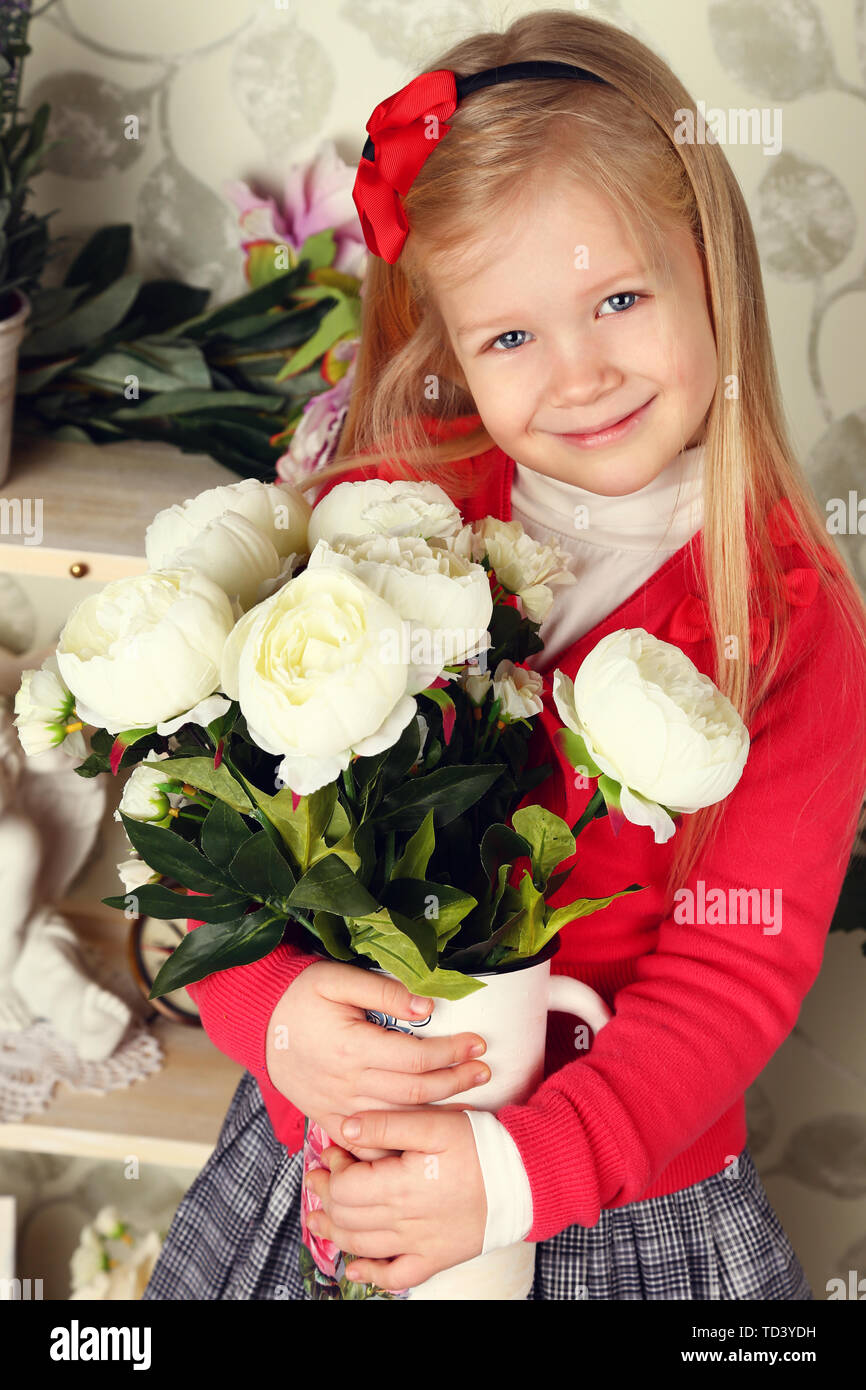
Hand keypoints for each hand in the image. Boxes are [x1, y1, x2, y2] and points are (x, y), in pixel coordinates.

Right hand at [266, 961, 489, 1159]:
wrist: (258, 1023)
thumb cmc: (300, 996)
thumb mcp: (337, 979)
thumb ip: (384, 992)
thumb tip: (427, 1007)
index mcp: (352, 1048)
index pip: (416, 1057)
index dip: (452, 1052)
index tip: (478, 1043)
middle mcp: (348, 1084)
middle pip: (415, 1092)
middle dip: (456, 1081)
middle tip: (484, 1070)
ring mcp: (338, 1107)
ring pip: (398, 1120)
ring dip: (437, 1112)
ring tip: (468, 1099)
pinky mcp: (328, 1120)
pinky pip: (369, 1143)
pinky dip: (399, 1143)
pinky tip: (423, 1135)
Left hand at [305, 1108, 486, 1290]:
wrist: (525, 1178)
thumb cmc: (480, 1146)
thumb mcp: (434, 1124)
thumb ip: (387, 1124)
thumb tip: (344, 1127)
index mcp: (401, 1186)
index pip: (346, 1188)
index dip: (332, 1171)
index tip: (332, 1153)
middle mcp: (405, 1221)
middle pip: (348, 1218)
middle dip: (325, 1198)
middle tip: (316, 1180)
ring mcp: (420, 1244)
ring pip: (363, 1246)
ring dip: (334, 1233)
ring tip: (317, 1219)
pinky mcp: (437, 1258)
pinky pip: (398, 1276)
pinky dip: (373, 1276)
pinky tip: (355, 1268)